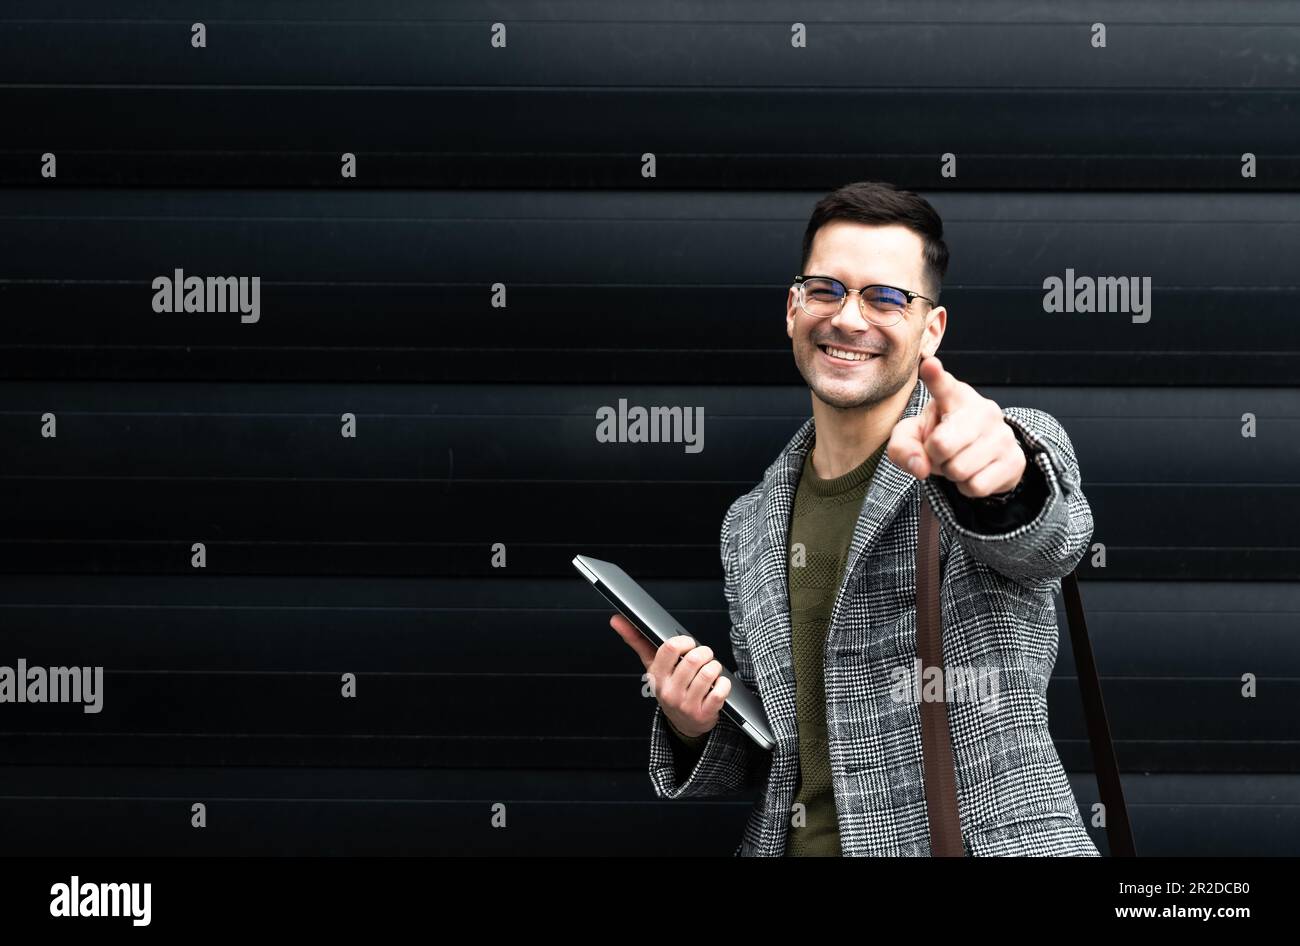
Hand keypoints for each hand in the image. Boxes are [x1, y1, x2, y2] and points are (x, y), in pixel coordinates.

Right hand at [609, 614, 728, 738]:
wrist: (684, 722)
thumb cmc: (670, 686)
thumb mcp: (653, 665)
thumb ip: (636, 640)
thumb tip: (616, 619)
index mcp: (656, 675)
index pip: (671, 648)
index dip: (685, 641)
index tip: (689, 644)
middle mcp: (669, 691)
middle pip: (693, 660)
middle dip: (705, 652)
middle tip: (705, 656)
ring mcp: (685, 704)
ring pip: (708, 673)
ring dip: (715, 667)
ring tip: (712, 669)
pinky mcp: (703, 714)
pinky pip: (720, 691)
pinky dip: (724, 684)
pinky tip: (719, 684)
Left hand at [888, 355, 1026, 498]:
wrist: (982, 456)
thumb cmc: (940, 437)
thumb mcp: (914, 437)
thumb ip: (903, 447)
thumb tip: (920, 468)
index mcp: (954, 395)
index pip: (944, 385)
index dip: (935, 376)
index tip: (929, 364)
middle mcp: (983, 410)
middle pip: (941, 445)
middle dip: (933, 456)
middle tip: (940, 450)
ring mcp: (1002, 435)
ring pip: (958, 470)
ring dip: (950, 473)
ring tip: (957, 460)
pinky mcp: (1014, 460)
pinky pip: (976, 486)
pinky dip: (966, 487)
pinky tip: (973, 473)